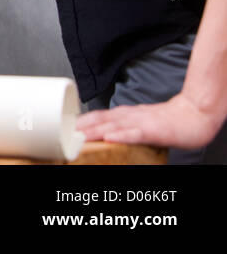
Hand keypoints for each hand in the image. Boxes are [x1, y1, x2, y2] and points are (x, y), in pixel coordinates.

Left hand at [76, 94, 226, 149]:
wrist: (192, 115)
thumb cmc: (165, 122)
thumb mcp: (136, 122)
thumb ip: (119, 126)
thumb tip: (100, 134)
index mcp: (122, 114)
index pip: (95, 116)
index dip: (78, 121)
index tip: (61, 126)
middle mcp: (127, 115)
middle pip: (98, 120)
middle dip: (80, 127)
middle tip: (62, 132)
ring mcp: (139, 121)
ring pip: (112, 126)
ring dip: (94, 131)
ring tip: (78, 136)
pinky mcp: (153, 129)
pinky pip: (134, 133)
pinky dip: (121, 135)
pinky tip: (110, 138)